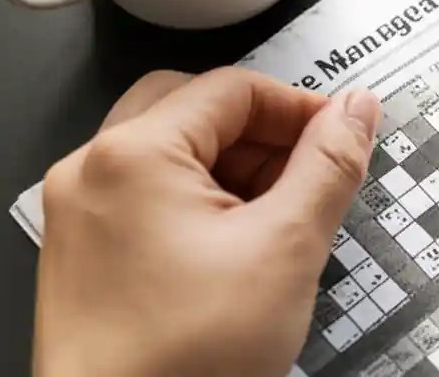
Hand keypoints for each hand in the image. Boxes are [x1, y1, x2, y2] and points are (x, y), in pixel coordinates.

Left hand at [34, 68, 379, 376]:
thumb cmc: (183, 362)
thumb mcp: (285, 250)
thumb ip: (329, 167)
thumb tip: (356, 110)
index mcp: (133, 156)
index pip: (233, 89)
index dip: (301, 108)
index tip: (344, 137)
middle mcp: (92, 173)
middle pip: (196, 111)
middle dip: (265, 136)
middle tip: (313, 173)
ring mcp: (82, 215)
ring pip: (173, 154)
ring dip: (236, 170)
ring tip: (283, 221)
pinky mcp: (86, 255)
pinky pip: (151, 198)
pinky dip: (203, 204)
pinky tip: (242, 249)